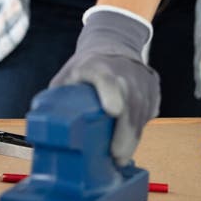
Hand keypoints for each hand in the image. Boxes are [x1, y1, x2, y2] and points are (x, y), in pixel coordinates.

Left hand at [49, 7, 160, 165]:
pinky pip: (148, 115)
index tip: (112, 111)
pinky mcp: (153, 90)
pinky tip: (128, 140)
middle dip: (125, 134)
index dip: (110, 94)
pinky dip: (138, 130)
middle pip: (130, 104)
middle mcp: (124, 73)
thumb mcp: (68, 75)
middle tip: (117, 157)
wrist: (115, 44)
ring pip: (141, 114)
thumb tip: (46, 128)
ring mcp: (142, 81)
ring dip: (132, 138)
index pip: (107, 78)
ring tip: (119, 156)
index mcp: (97, 67)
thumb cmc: (88, 65)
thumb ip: (59, 97)